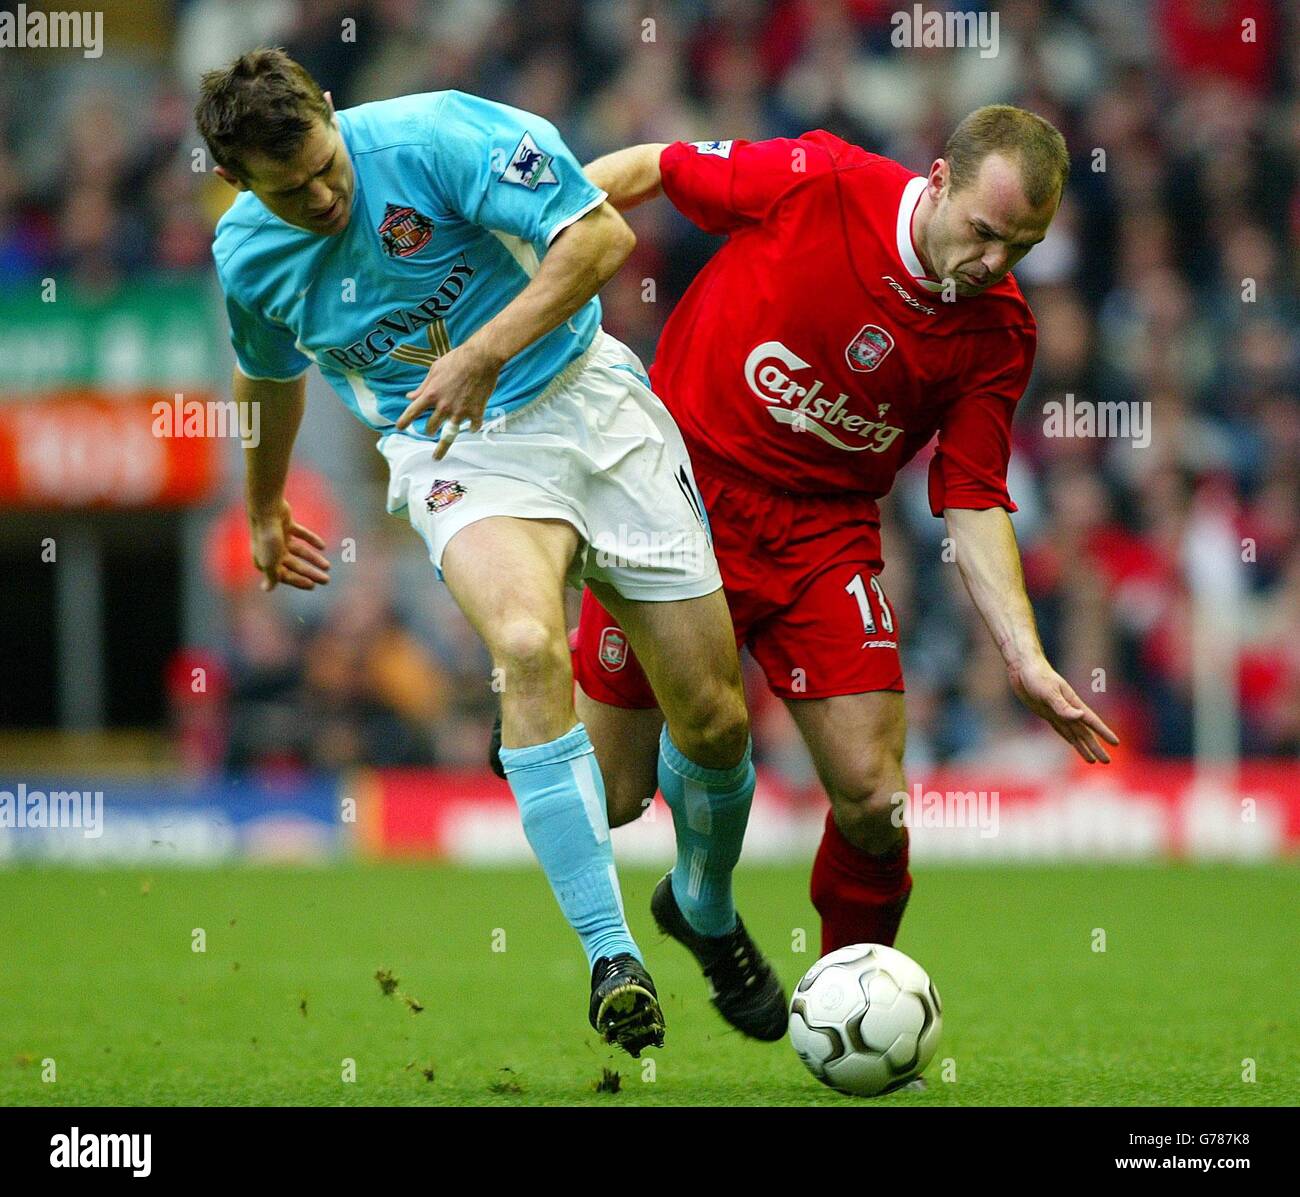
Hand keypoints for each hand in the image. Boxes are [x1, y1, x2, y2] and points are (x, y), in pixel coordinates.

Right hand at [249, 500, 330, 591]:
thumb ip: (271, 576)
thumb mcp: (270, 562)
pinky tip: (323, 547)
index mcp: (264, 561)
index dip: (299, 581)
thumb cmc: (268, 538)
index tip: (313, 585)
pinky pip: (300, 533)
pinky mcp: (286, 524)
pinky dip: (311, 539)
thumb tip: (266, 589)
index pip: (284, 575)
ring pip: (299, 551)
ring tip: (327, 566)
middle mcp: (270, 550)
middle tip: (326, 580)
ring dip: (313, 558)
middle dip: (310, 573)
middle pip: (294, 565)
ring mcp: (278, 536)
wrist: (266, 509)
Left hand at [396, 339, 502, 458]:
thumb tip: (410, 396)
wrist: (481, 359)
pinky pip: (472, 427)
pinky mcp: (476, 413)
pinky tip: (471, 428)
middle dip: (428, 430)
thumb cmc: (457, 360)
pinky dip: (471, 428)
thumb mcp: (434, 370)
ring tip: (437, 454)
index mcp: (431, 395)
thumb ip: (423, 386)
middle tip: (428, 432)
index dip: (404, 421)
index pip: (412, 412)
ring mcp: (460, 412)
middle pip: (430, 427)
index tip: (400, 428)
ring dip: (441, 445)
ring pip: (448, 435)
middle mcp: (443, 407)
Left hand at [1008, 655, 1119, 763]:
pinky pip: (1061, 729)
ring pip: (1074, 734)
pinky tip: (1073, 743)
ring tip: (1092, 760)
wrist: (1023, 667)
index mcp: (1072, 704)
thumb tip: (1080, 717)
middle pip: (1085, 733)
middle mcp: (1068, 710)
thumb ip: (1062, 706)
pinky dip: (1068, 737)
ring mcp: (1057, 712)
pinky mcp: (1046, 712)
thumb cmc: (1036, 676)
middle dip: (1096, 747)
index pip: (1091, 722)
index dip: (1104, 733)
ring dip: (1083, 747)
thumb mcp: (1048, 691)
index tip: (1116, 744)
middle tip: (1107, 762)